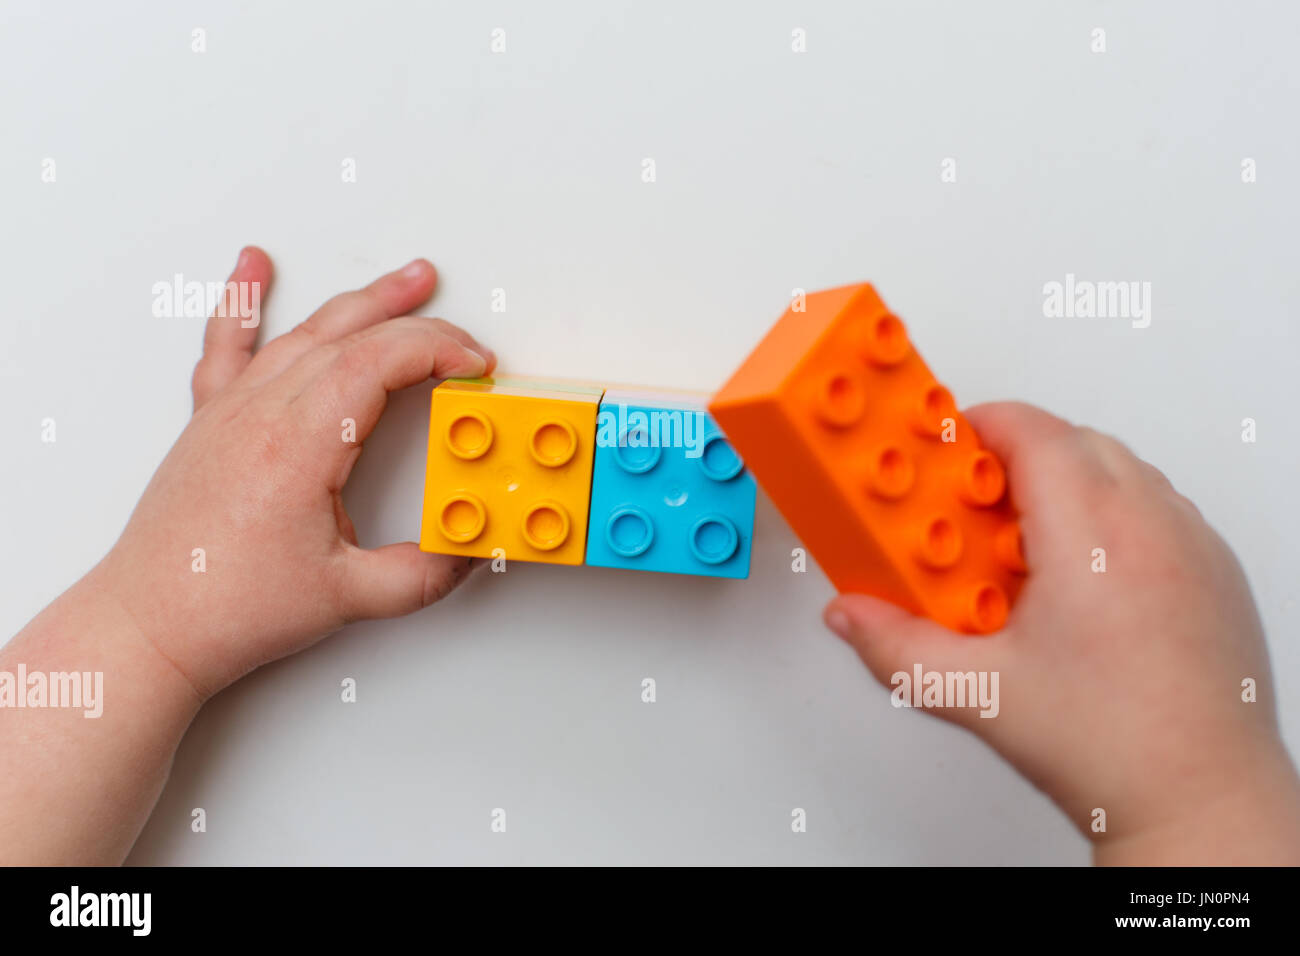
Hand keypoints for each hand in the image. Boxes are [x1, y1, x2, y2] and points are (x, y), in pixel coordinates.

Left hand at [103, 248, 495, 698]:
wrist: (149, 624)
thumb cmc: (225, 607)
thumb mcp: (347, 596)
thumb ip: (420, 574)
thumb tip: (464, 554)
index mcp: (299, 444)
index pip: (380, 361)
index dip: (438, 351)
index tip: (474, 365)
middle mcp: (262, 413)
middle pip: (351, 336)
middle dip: (418, 323)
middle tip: (462, 331)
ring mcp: (232, 411)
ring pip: (305, 332)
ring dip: (361, 302)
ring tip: (405, 282)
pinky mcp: (212, 422)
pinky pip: (227, 344)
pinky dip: (242, 300)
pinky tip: (250, 268)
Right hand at [824, 402, 1299, 863]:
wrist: (1202, 800)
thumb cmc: (1114, 748)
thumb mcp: (978, 692)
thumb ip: (896, 647)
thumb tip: (852, 614)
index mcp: (1093, 536)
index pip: (1035, 432)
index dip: (982, 427)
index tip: (949, 451)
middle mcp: (1153, 525)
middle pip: (1077, 441)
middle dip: (1018, 456)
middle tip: (974, 506)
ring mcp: (1194, 545)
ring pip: (1122, 470)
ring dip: (1068, 482)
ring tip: (1023, 545)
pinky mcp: (1217, 571)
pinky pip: (1158, 507)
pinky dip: (1113, 515)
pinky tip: (1081, 577)